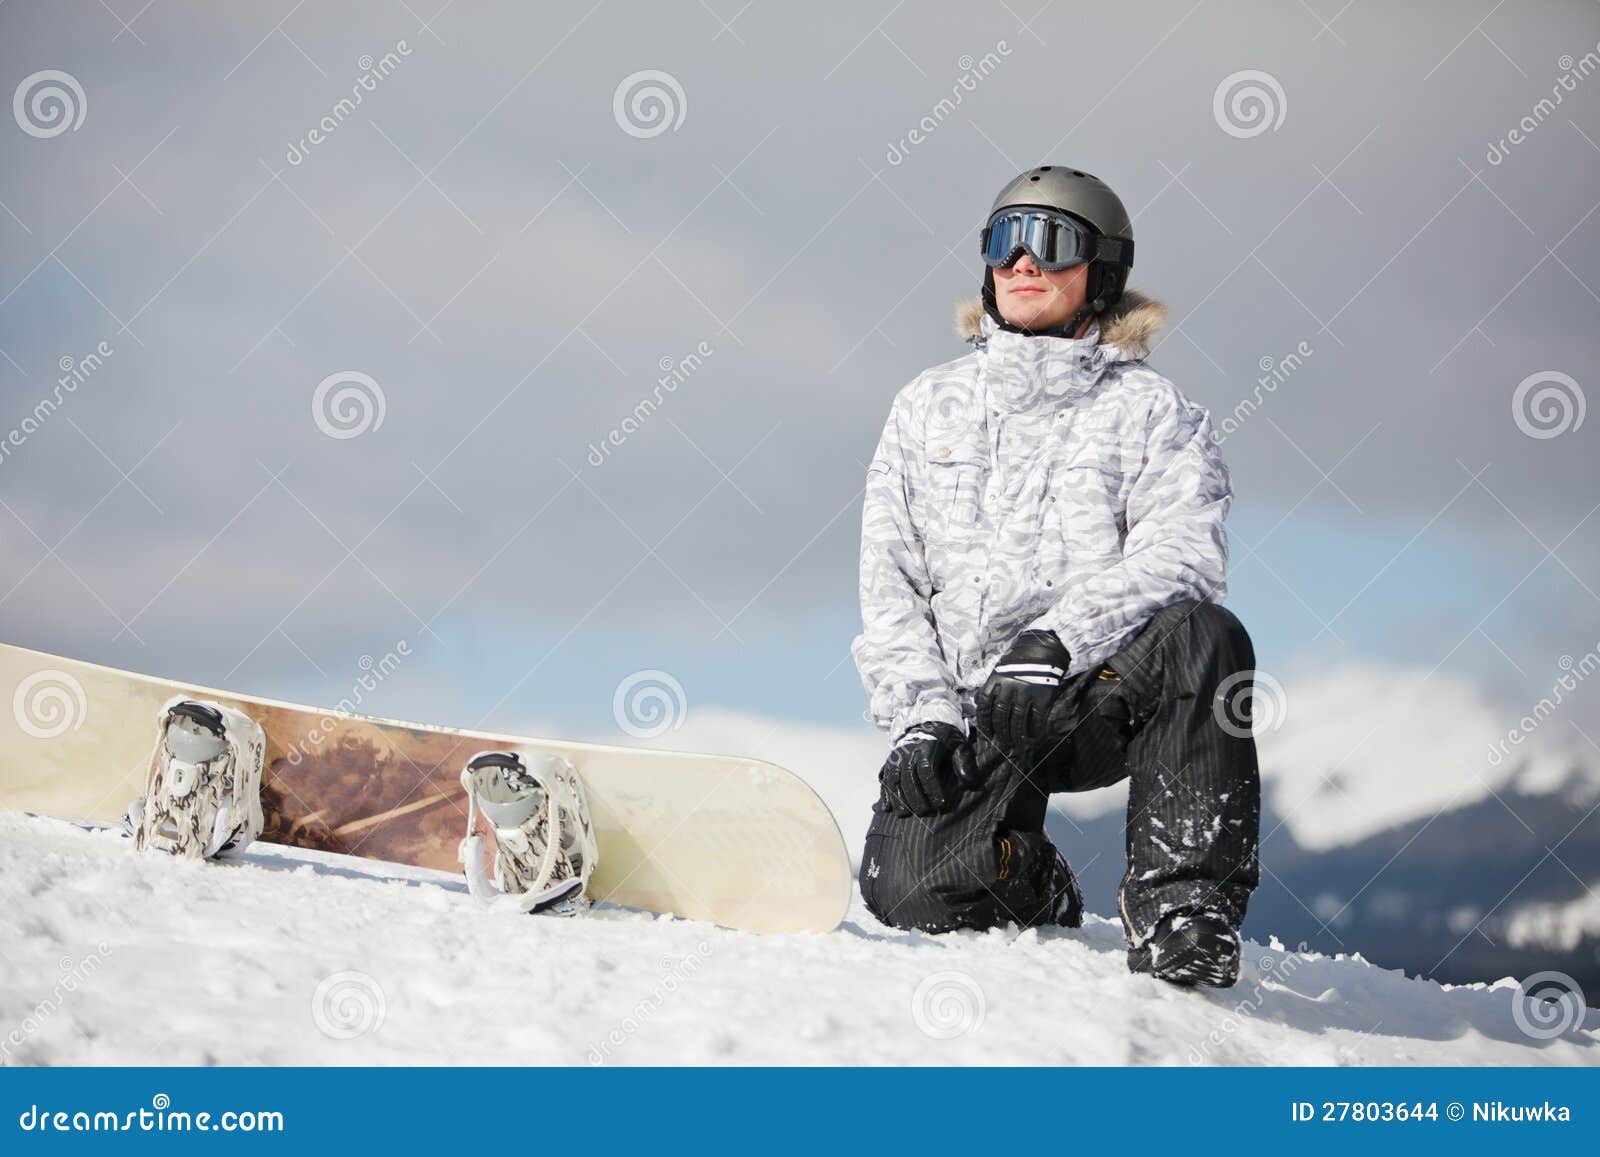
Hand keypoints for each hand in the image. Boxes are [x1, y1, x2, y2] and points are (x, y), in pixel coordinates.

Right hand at [879, 722, 978, 815]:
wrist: (926, 722)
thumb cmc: (946, 738)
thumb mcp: (958, 745)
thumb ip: (964, 762)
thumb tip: (969, 781)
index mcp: (927, 747)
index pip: (927, 770)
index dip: (933, 788)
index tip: (941, 804)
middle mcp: (908, 752)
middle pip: (908, 777)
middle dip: (915, 797)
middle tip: (924, 813)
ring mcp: (896, 757)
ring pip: (893, 779)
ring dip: (898, 799)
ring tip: (904, 815)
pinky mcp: (889, 762)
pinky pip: (884, 779)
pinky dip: (884, 794)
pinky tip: (886, 809)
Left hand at [976, 629, 1070, 756]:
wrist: (1044, 648)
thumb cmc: (1020, 661)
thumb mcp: (1000, 669)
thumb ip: (992, 686)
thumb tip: (980, 704)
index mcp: (995, 680)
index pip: (984, 705)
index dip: (984, 722)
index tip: (987, 734)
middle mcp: (1009, 687)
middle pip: (1000, 716)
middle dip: (1001, 732)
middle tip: (1003, 743)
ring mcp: (1026, 692)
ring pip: (1018, 721)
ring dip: (1016, 736)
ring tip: (1017, 745)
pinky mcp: (1043, 696)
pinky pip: (1037, 719)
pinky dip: (1035, 731)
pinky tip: (1034, 737)